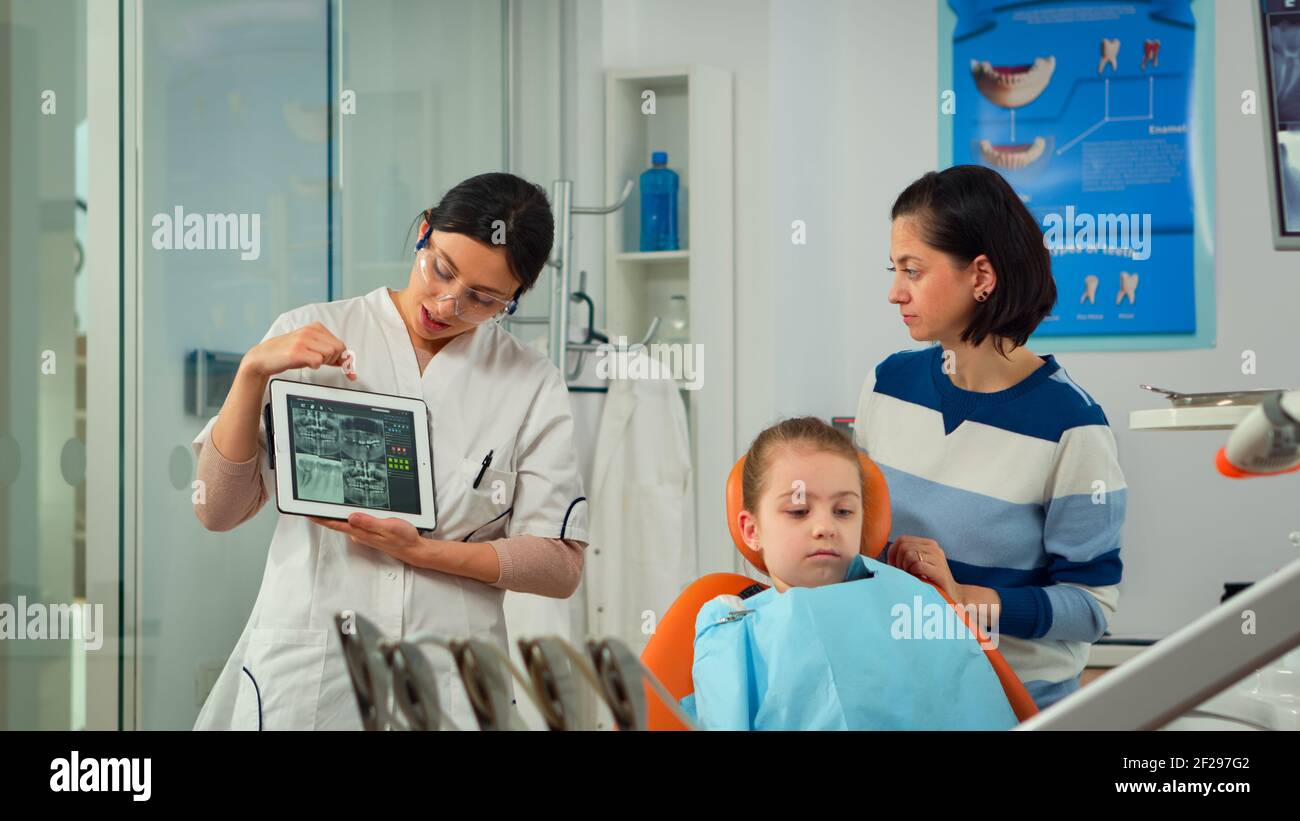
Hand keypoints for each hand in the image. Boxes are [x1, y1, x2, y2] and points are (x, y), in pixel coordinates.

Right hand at [242, 321, 356, 380]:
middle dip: (332, 359)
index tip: (340, 366)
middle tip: (319, 362)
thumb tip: (348, 362)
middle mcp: (310, 331)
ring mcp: (303, 340)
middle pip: (338, 348)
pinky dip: (315, 365)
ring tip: (310, 361)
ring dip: (322, 362)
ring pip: (330, 354)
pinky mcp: (297, 351)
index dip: (340, 357)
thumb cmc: (288, 353)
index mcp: (315, 327)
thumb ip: (329, 354)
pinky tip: (305, 363)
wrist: (264, 357)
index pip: (340, 343)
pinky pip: (318, 361)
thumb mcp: (311, 349)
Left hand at [309, 512, 421, 563]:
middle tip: (311, 503)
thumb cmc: (402, 538)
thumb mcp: (388, 526)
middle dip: (324, 514)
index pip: (336, 524)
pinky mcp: (369, 532)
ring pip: (345, 522)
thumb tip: (351, 517)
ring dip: (335, 514)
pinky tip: (348, 511)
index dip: (321, 518)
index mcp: (361, 532)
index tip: (308, 513)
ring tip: (325, 504)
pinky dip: (348, 516)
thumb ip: (369, 522)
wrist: (413, 549)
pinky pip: (354, 522)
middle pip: (337, 522)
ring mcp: (363, 533)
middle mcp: (359, 534)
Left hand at [887, 535, 957, 598]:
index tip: (894, 567)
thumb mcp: (916, 565)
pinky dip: (913, 573)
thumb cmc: (929, 582)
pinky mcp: (939, 570)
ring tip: (911, 577)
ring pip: (909, 554)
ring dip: (905, 568)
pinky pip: (917, 565)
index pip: (902, 539)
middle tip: (903, 574)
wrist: (951, 596)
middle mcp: (934, 547)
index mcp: (927, 544)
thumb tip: (885, 555)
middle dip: (898, 562)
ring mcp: (938, 557)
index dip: (893, 553)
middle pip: (904, 546)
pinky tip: (918, 579)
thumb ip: (904, 556)